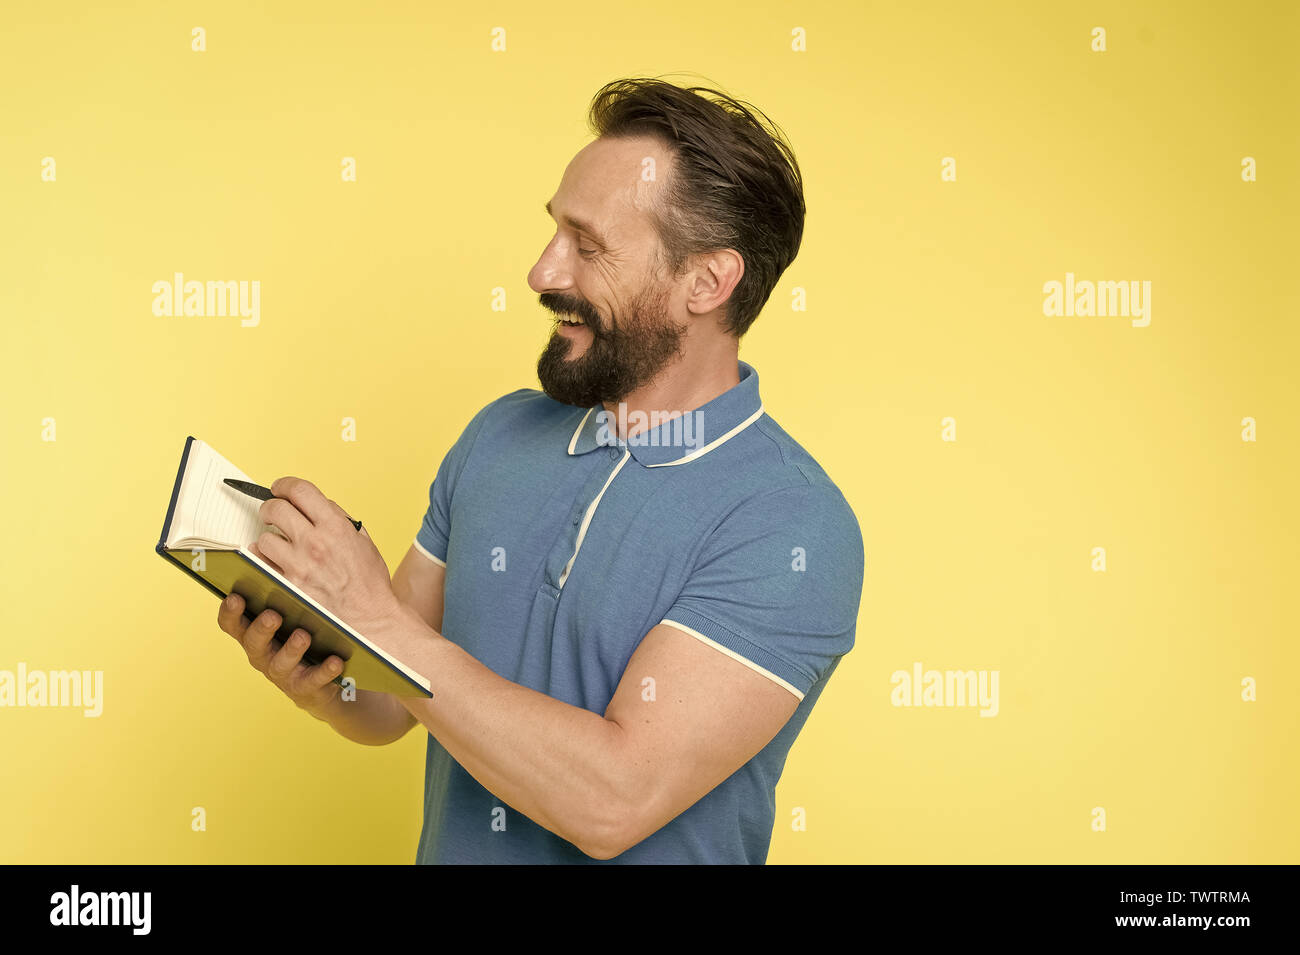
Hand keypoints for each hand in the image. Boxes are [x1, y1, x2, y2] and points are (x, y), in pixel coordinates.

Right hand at [216, 592, 344, 719]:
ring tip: (303, 636)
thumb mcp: (291, 615)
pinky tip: (335, 661)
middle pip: (254, 642)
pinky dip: (325, 671)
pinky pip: (314, 681)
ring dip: (291, 650)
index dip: (230, 612)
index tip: (235, 596)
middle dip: (261, 628)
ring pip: (281, 664)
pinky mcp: (306, 688)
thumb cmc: (302, 636)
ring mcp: (283, 674)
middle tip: (273, 615)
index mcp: (254, 633)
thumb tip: (283, 557)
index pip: (233, 623)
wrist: (323, 682)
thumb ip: (283, 594)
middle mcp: (263, 655)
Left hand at [248, 475, 400, 635]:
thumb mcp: (363, 541)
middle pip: (276, 508)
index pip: (300, 490)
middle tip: (272, 513)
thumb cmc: (369, 583)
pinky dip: (262, 559)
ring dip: (268, 538)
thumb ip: (339, 519)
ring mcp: (299, 565)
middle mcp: (315, 542)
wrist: (370, 620)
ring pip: (264, 538)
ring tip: (277, 545)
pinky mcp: (287, 586)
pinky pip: (260, 563)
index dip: (284, 484)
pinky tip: (271, 561)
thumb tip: (317, 504)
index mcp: (336, 526)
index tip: (279, 488)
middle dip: (270, 507)